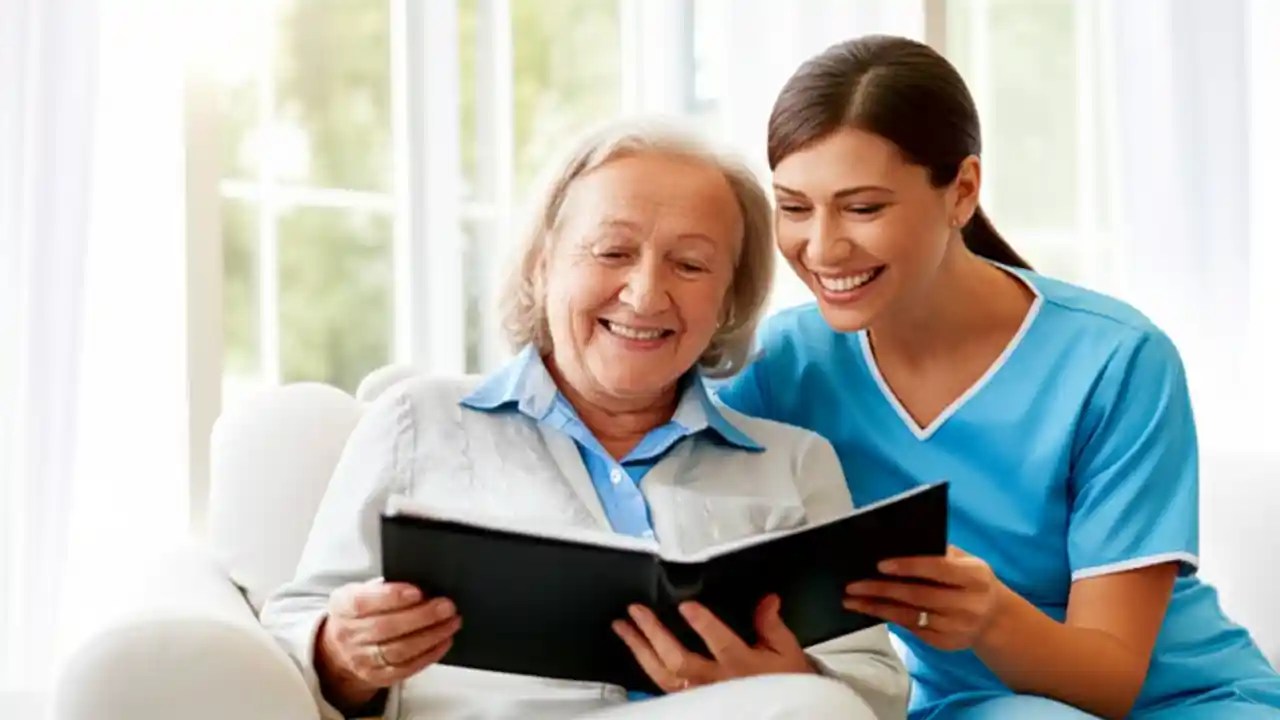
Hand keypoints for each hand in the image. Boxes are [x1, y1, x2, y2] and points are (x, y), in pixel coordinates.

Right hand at [315, 578, 461, 706]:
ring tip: (451, 622)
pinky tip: (444, 641)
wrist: (340, 649)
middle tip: (446, 606)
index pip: (363, 602)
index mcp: (344, 606)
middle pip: (386, 628)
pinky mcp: (377, 676)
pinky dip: (429, 654)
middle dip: (421, 616)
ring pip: (398, 650)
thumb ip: (385, 588)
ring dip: (430, 636)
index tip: (417, 592)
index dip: (391, 597)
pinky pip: (406, 668)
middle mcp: (349, 634)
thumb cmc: (360, 613)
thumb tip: (423, 586)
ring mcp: (362, 659)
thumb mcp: (362, 592)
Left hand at [611, 594, 814, 692]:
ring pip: (663, 675)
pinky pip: (662, 686)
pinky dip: (646, 668)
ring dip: (640, 650)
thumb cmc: (785, 682)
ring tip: (623, 628)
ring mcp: (700, 694)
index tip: (687, 606)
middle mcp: (716, 681)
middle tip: (637, 611)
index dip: (703, 625)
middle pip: (679, 661)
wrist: (784, 710)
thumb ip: (771, 624)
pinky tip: (635, 651)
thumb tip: (767, 599)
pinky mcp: (690, 701)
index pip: (720, 644)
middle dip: (655, 634)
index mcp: (741, 664)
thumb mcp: (786, 651)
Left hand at [843, 545, 1003, 651]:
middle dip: (882, 589)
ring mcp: (958, 627)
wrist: (994, 618)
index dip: (909, 566)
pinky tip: (871, 610)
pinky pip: (913, 630)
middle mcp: (969, 604)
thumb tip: (897, 542)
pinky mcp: (947, 643)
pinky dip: (890, 619)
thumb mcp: (966, 560)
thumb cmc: (971, 579)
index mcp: (975, 576)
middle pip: (918, 596)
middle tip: (852, 585)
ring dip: (878, 608)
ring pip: (910, 617)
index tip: (880, 564)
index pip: (938, 568)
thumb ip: (939, 552)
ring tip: (852, 601)